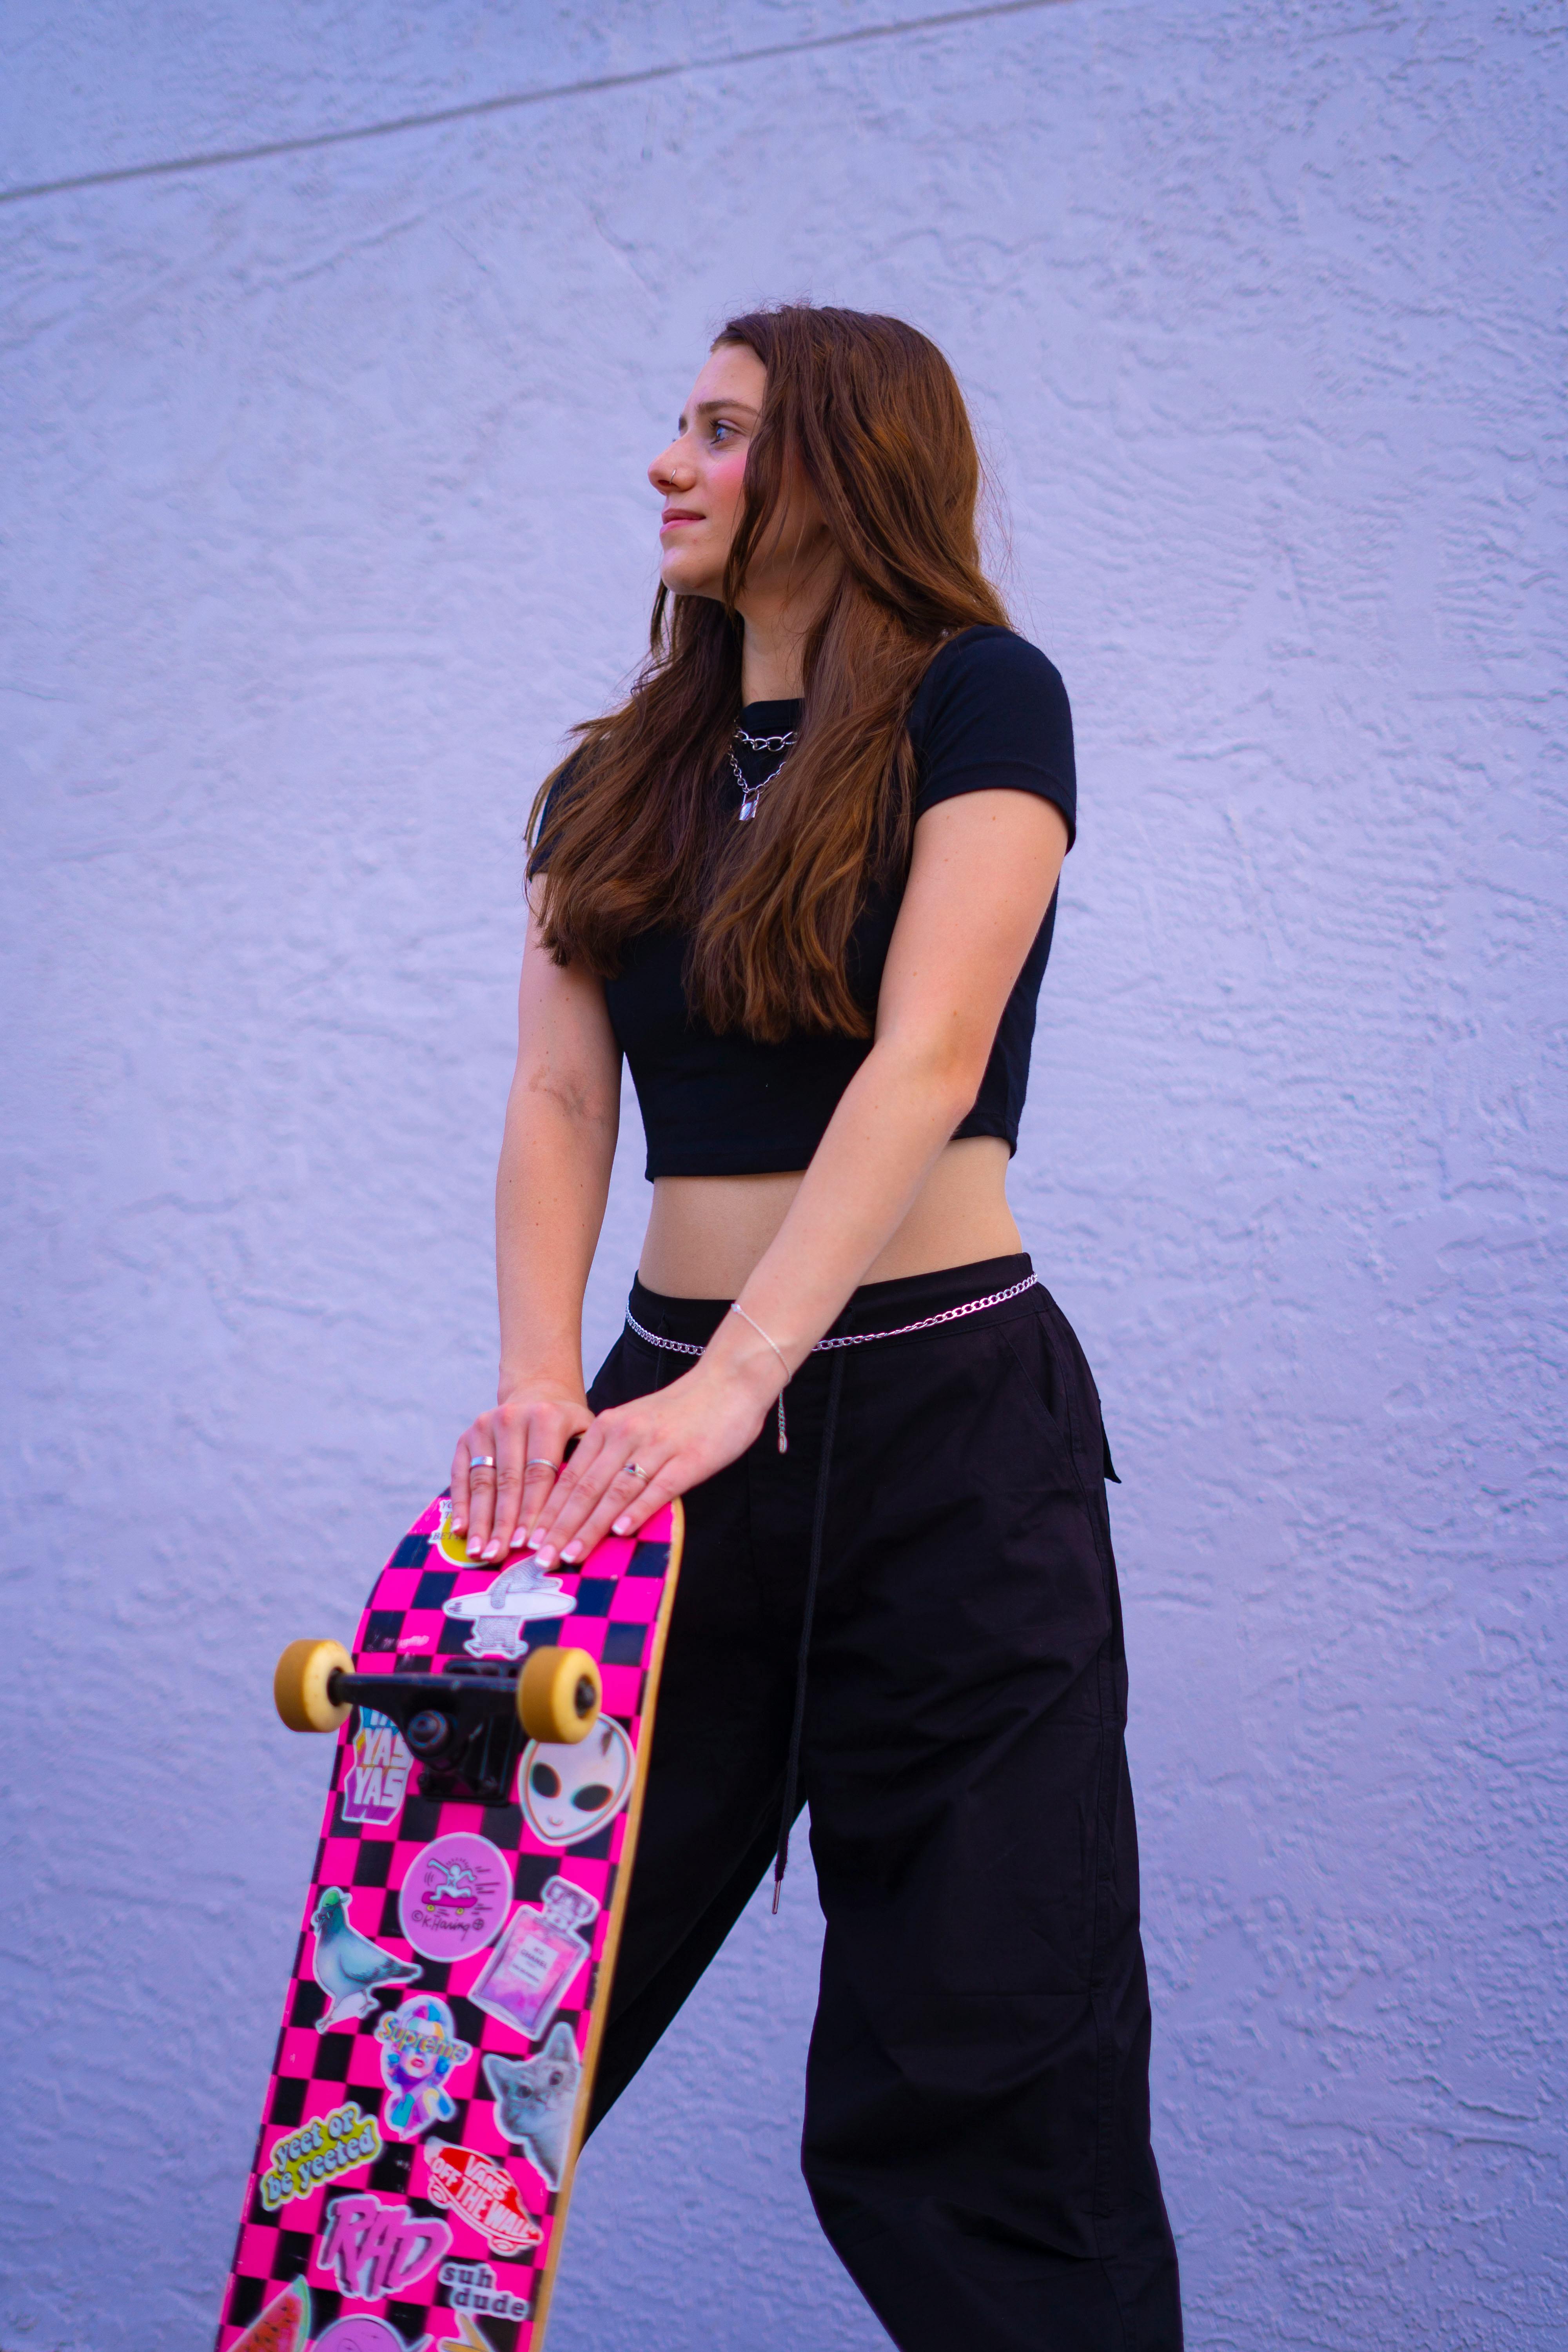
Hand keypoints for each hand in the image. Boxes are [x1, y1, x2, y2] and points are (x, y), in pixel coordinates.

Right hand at [451, 1388, 595, 1561]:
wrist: (538, 1392)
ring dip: (481, 1520)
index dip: (533, 1512)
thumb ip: (584, 1467)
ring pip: (483, 1482)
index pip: (540, 1475)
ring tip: (481, 1552)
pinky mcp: (467, 1436)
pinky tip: (461, 1530)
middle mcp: (512, 1419)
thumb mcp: (585, 1433)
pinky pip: (461, 1475)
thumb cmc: (567, 1427)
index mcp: (547, 1419)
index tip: (529, 1545)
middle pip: (509, 1482)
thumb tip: (587, 1519)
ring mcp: (486, 1426)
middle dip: (504, 1523)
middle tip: (500, 1556)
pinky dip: (461, 1504)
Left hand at [527, 1341, 778, 1567]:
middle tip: (539, 1559)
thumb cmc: (684, 1409)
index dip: (547, 1512)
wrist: (730, 1378)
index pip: (568, 1477)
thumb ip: (612, 1456)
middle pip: (584, 1489)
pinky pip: (657, 1488)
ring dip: (589, 1527)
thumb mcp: (635, 1424)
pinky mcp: (689, 1458)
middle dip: (559, 1528)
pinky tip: (620, 1532)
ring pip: (613, 1492)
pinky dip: (636, 1510)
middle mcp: (625, 1435)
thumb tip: (590, 1500)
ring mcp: (656, 1446)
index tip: (529, 1540)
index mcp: (607, 1427)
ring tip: (569, 1555)